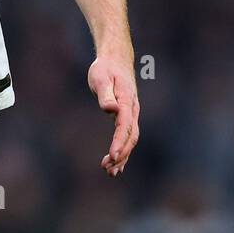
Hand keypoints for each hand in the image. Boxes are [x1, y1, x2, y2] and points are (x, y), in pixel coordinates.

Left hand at [88, 54, 138, 175]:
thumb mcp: (101, 78)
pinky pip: (127, 137)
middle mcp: (132, 110)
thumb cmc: (105, 68)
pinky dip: (123, 151)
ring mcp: (131, 114)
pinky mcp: (127, 116)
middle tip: (107, 168)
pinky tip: (116, 165)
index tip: (111, 156)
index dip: (118, 142)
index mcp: (126, 101)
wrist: (116, 60)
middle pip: (130, 136)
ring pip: (130, 139)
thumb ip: (105, 95)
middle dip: (121, 154)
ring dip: (122, 156)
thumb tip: (111, 109)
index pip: (124, 126)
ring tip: (110, 172)